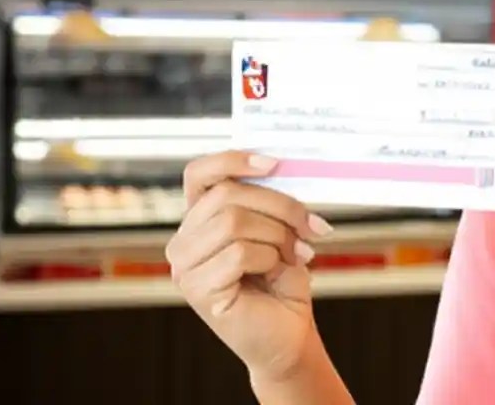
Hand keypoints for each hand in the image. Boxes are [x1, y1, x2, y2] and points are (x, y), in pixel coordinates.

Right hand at [167, 151, 333, 382]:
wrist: (288, 334)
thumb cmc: (282, 281)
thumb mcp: (279, 231)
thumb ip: (269, 202)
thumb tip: (281, 167)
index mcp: (200, 220)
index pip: (199, 174)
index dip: (233, 159)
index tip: (274, 163)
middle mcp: (184, 240)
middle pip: (227, 194)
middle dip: (280, 206)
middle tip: (310, 227)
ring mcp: (185, 266)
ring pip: (234, 221)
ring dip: (278, 235)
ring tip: (296, 254)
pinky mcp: (198, 289)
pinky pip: (239, 253)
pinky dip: (269, 258)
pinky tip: (278, 272)